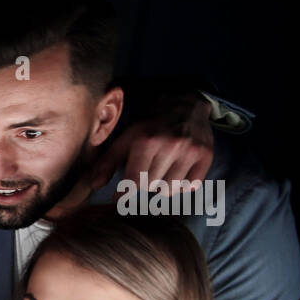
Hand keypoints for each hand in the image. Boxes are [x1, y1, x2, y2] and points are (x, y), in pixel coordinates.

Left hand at [46, 94, 213, 217]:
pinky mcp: (205, 155)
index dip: (125, 191)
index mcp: (145, 141)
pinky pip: (190, 186)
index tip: (121, 195)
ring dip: (162, 185)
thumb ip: (107, 162)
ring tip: (161, 169)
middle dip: (144, 183)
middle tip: (146, 170)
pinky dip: (182, 185)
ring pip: (169, 190)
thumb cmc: (150, 125)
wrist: (185, 104)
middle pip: (150, 186)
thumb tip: (93, 186)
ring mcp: (189, 150)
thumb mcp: (125, 138)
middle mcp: (169, 145)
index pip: (133, 182)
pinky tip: (177, 171)